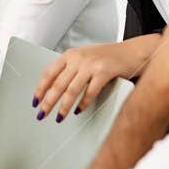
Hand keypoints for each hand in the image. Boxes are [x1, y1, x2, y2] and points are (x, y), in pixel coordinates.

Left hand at [32, 37, 154, 119]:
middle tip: (42, 114)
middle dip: (48, 102)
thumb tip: (54, 89)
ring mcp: (91, 65)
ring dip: (64, 107)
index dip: (40, 89)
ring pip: (71, 90)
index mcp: (70, 54)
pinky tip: (79, 111)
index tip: (35, 101)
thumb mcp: (85, 58)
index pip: (49, 73)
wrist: (133, 51)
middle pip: (58, 84)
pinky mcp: (104, 72)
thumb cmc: (109, 57)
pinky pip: (90, 92)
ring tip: (59, 117)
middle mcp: (78, 58)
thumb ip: (71, 69)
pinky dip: (83, 104)